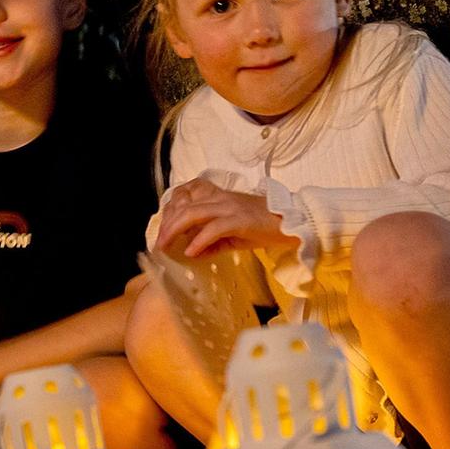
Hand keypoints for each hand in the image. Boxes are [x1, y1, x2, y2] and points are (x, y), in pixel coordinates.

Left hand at [154, 177, 291, 257]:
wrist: (291, 221)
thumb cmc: (262, 226)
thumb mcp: (232, 233)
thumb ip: (212, 240)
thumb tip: (191, 252)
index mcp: (217, 196)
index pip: (185, 196)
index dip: (169, 212)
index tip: (162, 231)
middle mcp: (220, 198)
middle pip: (183, 206)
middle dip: (166, 225)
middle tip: (158, 244)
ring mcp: (229, 207)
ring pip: (193, 214)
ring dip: (174, 231)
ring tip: (166, 247)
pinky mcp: (239, 220)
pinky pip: (213, 229)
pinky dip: (199, 241)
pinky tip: (190, 253)